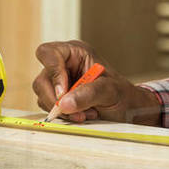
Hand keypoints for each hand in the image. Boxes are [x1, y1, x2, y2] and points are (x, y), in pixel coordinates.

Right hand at [31, 40, 161, 125]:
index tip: (63, 93)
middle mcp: (64, 64)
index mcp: (76, 52)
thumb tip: (63, 103)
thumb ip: (88, 94)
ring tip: (86, 114)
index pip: (48, 53)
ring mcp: (58, 81)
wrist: (127, 109)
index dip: (52, 72)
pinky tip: (82, 116)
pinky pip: (48, 107)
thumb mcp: (110, 91)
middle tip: (77, 112)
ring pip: (42, 95)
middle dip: (56, 100)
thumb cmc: (122, 94)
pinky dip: (63, 115)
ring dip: (62, 110)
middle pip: (42, 79)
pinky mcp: (57, 97)